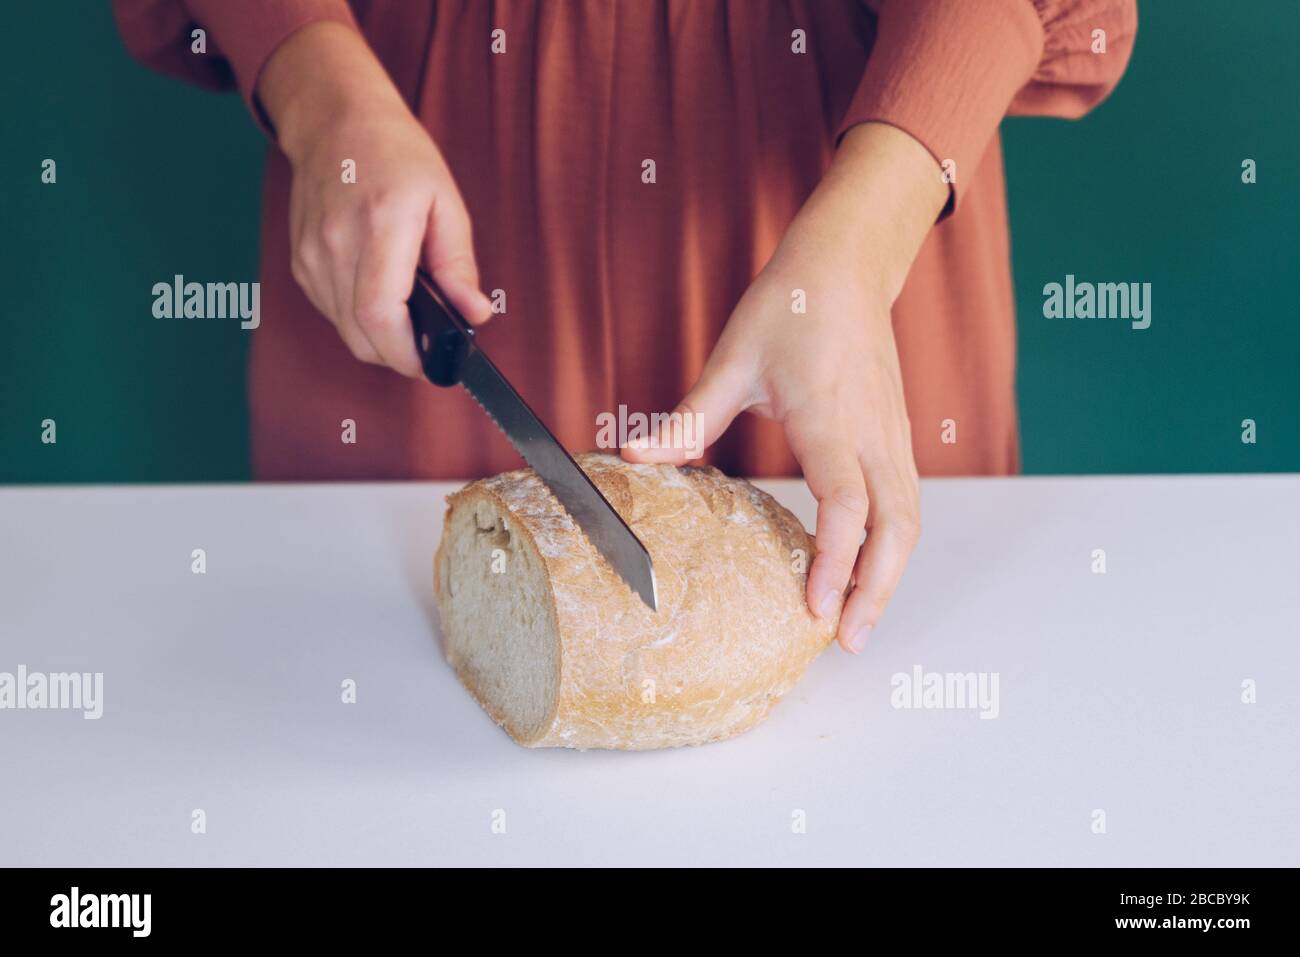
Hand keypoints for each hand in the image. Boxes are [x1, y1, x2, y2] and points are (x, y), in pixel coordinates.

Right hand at [257, 23, 491, 375]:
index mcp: (379, 226)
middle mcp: (335, 245)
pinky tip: (382, 293)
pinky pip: (334, 314)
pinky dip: (361, 319)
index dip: (408, 355)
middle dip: (400, 356)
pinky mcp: (301, 265)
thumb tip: (475, 315)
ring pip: (347, 332)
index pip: (381, 316)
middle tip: (431, 347)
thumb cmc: (395, 154)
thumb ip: (458, 265)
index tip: (434, 364)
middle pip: (362, 337)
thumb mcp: (445, 200)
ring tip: (410, 313)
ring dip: (381, 339)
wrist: (333, 121)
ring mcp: (311, 257)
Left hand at [623, 123, 947, 653]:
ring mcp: (892, 436)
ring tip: (858, 621)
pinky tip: (868, 571)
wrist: (847, 265)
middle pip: (896, 529)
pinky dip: (894, 546)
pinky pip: (906, 503)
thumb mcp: (732, 360)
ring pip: (909, 521)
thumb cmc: (791, 306)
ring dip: (890, 575)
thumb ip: (689, 418)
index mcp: (830, 418)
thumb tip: (636, 458)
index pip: (845, 505)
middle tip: (846, 642)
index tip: (817, 608)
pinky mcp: (896, 437)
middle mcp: (872, 434)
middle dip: (877, 591)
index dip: (835, 561)